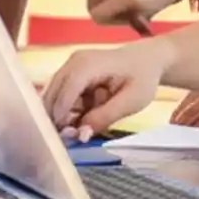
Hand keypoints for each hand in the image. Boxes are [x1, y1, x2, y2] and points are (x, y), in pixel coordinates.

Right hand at [42, 42, 162, 135]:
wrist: (147, 60)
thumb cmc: (143, 78)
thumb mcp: (131, 102)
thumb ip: (105, 117)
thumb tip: (80, 134)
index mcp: (88, 64)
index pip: (64, 93)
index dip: (61, 118)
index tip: (68, 138)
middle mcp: (73, 62)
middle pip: (52, 96)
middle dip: (58, 120)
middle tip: (75, 138)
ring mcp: (69, 67)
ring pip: (53, 99)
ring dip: (63, 117)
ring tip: (82, 129)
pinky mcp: (69, 75)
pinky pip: (60, 98)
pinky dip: (68, 112)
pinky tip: (83, 119)